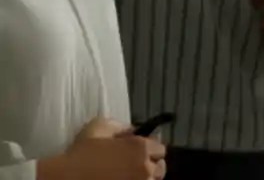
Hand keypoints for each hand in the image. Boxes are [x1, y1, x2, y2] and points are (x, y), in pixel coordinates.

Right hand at [41, 117, 165, 178]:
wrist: (66, 177)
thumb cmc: (82, 152)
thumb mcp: (99, 126)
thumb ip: (121, 126)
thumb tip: (133, 130)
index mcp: (141, 148)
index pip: (160, 148)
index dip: (151, 148)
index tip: (141, 149)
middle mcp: (145, 168)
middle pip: (160, 168)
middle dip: (152, 165)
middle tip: (137, 164)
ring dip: (145, 177)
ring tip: (130, 175)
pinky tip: (123, 179)